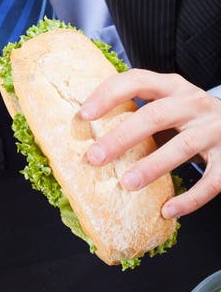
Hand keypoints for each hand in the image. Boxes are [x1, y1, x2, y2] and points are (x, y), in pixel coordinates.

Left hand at [80, 69, 220, 218]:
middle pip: (155, 115)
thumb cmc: (191, 118)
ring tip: (127, 183)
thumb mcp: (169, 105)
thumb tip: (89, 138)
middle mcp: (194, 104)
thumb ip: (140, 114)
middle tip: (95, 157)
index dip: (109, 94)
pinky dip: (190, 198)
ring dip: (153, 165)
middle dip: (122, 136)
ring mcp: (214, 130)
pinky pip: (211, 180)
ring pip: (182, 146)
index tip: (84, 114)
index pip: (137, 80)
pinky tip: (168, 211)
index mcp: (173, 87)